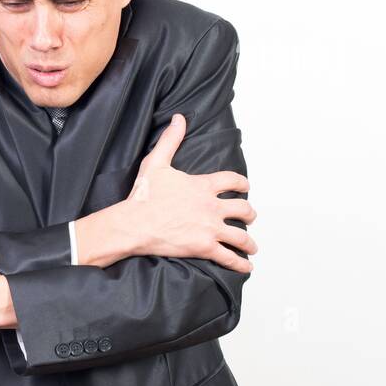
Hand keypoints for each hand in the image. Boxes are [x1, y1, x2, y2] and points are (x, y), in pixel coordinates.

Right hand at [93, 113, 257, 272]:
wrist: (134, 224)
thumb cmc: (143, 197)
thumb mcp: (156, 163)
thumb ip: (171, 140)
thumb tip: (179, 118)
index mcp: (203, 186)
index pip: (233, 181)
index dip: (243, 184)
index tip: (246, 187)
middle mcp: (211, 207)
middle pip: (244, 209)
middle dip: (250, 214)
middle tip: (250, 218)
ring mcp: (210, 229)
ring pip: (241, 236)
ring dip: (249, 242)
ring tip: (251, 247)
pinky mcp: (204, 247)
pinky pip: (229, 257)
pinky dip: (241, 263)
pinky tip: (247, 267)